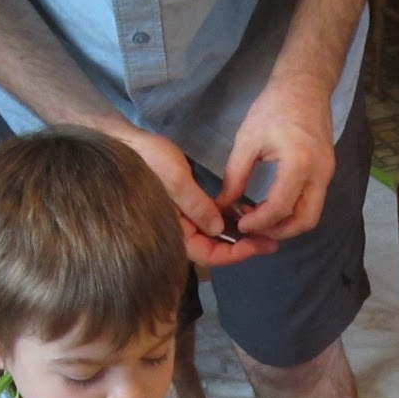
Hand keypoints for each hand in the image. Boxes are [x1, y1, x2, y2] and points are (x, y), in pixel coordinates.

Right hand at [117, 127, 277, 268]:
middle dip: (243, 245)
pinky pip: (209, 218)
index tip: (259, 244)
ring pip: (214, 234)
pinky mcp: (186, 205)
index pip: (209, 255)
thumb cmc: (146, 160)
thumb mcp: (175, 180)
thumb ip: (197, 206)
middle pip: (215, 249)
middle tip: (272, 240)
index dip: (236, 253)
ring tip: (264, 226)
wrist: (126, 141)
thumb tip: (218, 229)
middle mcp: (179, 231)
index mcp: (174, 232)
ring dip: (237, 231)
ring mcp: (182, 219)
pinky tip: (245, 211)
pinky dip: (227, 217)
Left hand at [218, 75, 334, 241]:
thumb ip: (235, 176)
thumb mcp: (247, 140)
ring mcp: (327, 173)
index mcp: (299, 163)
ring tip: (262, 220)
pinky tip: (272, 206)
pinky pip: (313, 202)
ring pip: (311, 215)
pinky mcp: (327, 172)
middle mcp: (319, 173)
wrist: (305, 85)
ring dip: (287, 224)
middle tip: (254, 230)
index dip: (259, 222)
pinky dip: (294, 211)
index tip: (240, 224)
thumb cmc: (274, 107)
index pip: (280, 207)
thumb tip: (223, 205)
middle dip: (278, 232)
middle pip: (305, 221)